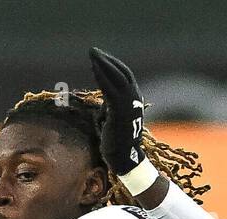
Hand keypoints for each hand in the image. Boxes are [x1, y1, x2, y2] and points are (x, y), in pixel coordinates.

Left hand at [89, 47, 146, 175]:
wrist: (124, 159)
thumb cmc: (117, 143)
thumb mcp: (113, 120)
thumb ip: (109, 108)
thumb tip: (102, 105)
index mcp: (134, 101)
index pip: (125, 77)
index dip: (112, 66)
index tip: (100, 59)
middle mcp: (134, 99)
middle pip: (121, 73)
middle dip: (107, 60)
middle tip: (93, 51)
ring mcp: (128, 105)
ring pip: (116, 77)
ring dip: (103, 64)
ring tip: (92, 55)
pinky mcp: (119, 111)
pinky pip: (109, 89)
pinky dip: (101, 77)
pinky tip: (93, 68)